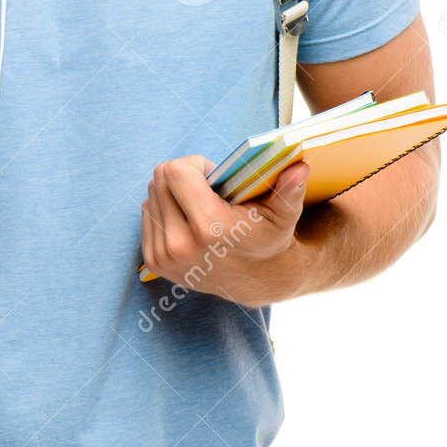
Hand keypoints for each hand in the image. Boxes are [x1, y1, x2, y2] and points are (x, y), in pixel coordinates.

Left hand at [140, 153, 310, 306]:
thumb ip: (289, 189)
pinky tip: (187, 219)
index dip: (194, 165)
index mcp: (209, 227)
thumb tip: (300, 167)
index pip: (175, 172)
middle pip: (160, 180)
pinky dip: (163, 209)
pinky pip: (147, 215)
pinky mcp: (153, 263)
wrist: (255, 281)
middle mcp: (180, 244)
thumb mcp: (283, 214)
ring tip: (198, 205)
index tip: (212, 176)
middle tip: (206, 188)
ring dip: (172, 192)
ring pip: (150, 196)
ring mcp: (164, 256)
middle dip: (182, 175)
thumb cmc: (269, 238)